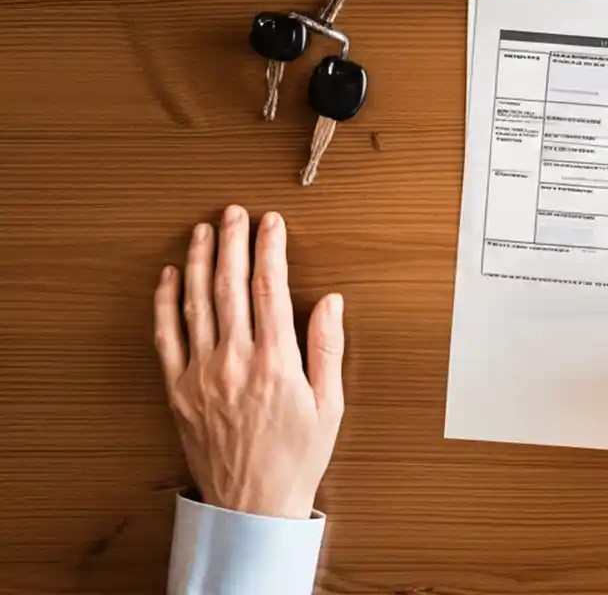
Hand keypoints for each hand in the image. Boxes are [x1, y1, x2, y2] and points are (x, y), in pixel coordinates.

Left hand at [152, 205, 345, 518]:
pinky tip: (172, 276)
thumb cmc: (297, 457)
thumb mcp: (330, 405)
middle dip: (234, 243)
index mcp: (276, 363)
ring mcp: (201, 374)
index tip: (272, 223)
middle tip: (235, 213)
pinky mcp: (178, 389)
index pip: (271, 289)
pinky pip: (167, 336)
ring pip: (197, 304)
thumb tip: (331, 301)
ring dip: (201, 262)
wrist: (251, 504)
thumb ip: (327, 348)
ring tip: (204, 231)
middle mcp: (235, 361)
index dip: (270, 250)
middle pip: (232, 287)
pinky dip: (167, 302)